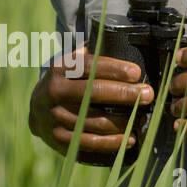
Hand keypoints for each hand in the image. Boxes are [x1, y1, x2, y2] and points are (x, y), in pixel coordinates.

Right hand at [28, 47, 153, 159]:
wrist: (38, 106)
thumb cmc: (70, 78)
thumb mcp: (76, 60)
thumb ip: (98, 51)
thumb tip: (132, 43)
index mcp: (61, 68)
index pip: (90, 66)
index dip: (115, 69)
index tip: (137, 73)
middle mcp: (54, 92)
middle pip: (94, 93)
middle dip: (125, 93)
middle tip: (149, 94)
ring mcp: (54, 117)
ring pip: (94, 121)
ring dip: (123, 121)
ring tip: (143, 118)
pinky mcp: (57, 138)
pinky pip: (88, 142)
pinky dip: (111, 142)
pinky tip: (130, 139)